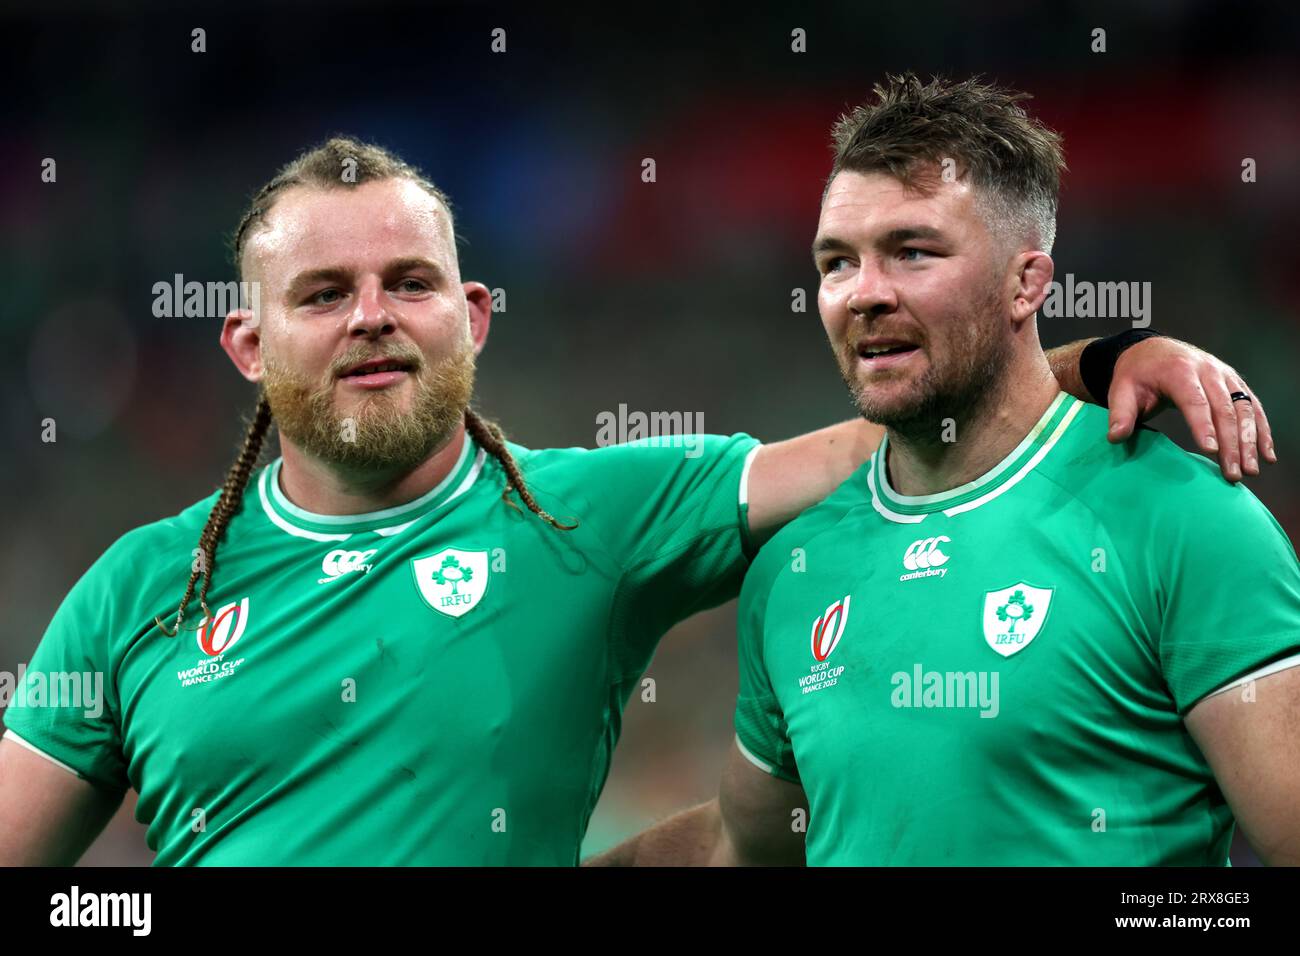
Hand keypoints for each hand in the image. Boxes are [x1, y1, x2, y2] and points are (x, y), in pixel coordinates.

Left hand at [1107, 337, 1274, 481]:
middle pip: (1224, 409)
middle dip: (1231, 443)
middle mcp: (1208, 370)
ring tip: (1251, 470)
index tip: (1210, 451)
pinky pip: (1252, 407)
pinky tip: (1266, 455)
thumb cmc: (1136, 374)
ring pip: (1244, 409)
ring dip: (1251, 441)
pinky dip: (1262, 431)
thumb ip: (1120, 413)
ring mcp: (1225, 376)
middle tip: (1232, 473)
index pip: (1194, 400)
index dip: (1203, 425)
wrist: (1153, 351)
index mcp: (1179, 370)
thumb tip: (1115, 437)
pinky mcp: (1234, 384)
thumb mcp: (1121, 390)